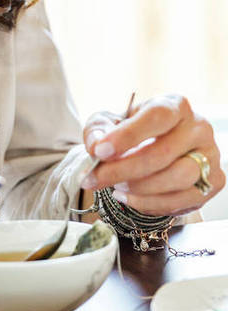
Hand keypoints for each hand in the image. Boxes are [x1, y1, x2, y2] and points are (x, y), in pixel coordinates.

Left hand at [81, 94, 224, 216]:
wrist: (155, 148)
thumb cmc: (131, 132)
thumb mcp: (109, 123)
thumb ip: (98, 130)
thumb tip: (96, 146)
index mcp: (175, 106)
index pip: (156, 117)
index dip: (127, 135)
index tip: (100, 151)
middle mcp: (199, 128)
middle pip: (164, 153)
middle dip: (124, 170)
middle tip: (97, 179)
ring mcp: (210, 156)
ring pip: (177, 179)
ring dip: (140, 189)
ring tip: (116, 187)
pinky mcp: (213, 182)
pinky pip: (183, 200)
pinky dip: (151, 204)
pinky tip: (130, 199)